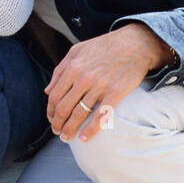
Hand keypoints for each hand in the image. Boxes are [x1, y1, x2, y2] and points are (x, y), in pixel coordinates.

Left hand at [45, 23, 173, 141]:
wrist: (136, 43)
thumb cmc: (105, 46)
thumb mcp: (77, 50)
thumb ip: (60, 70)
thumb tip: (47, 91)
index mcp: (73, 68)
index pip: (55, 96)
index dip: (51, 111)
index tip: (51, 119)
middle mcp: (84, 78)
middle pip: (64, 107)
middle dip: (57, 123)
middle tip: (57, 132)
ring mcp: (100, 86)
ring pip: (79, 114)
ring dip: (70, 129)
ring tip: (67, 137)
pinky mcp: (116, 93)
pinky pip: (101, 116)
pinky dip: (91, 129)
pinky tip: (85, 138)